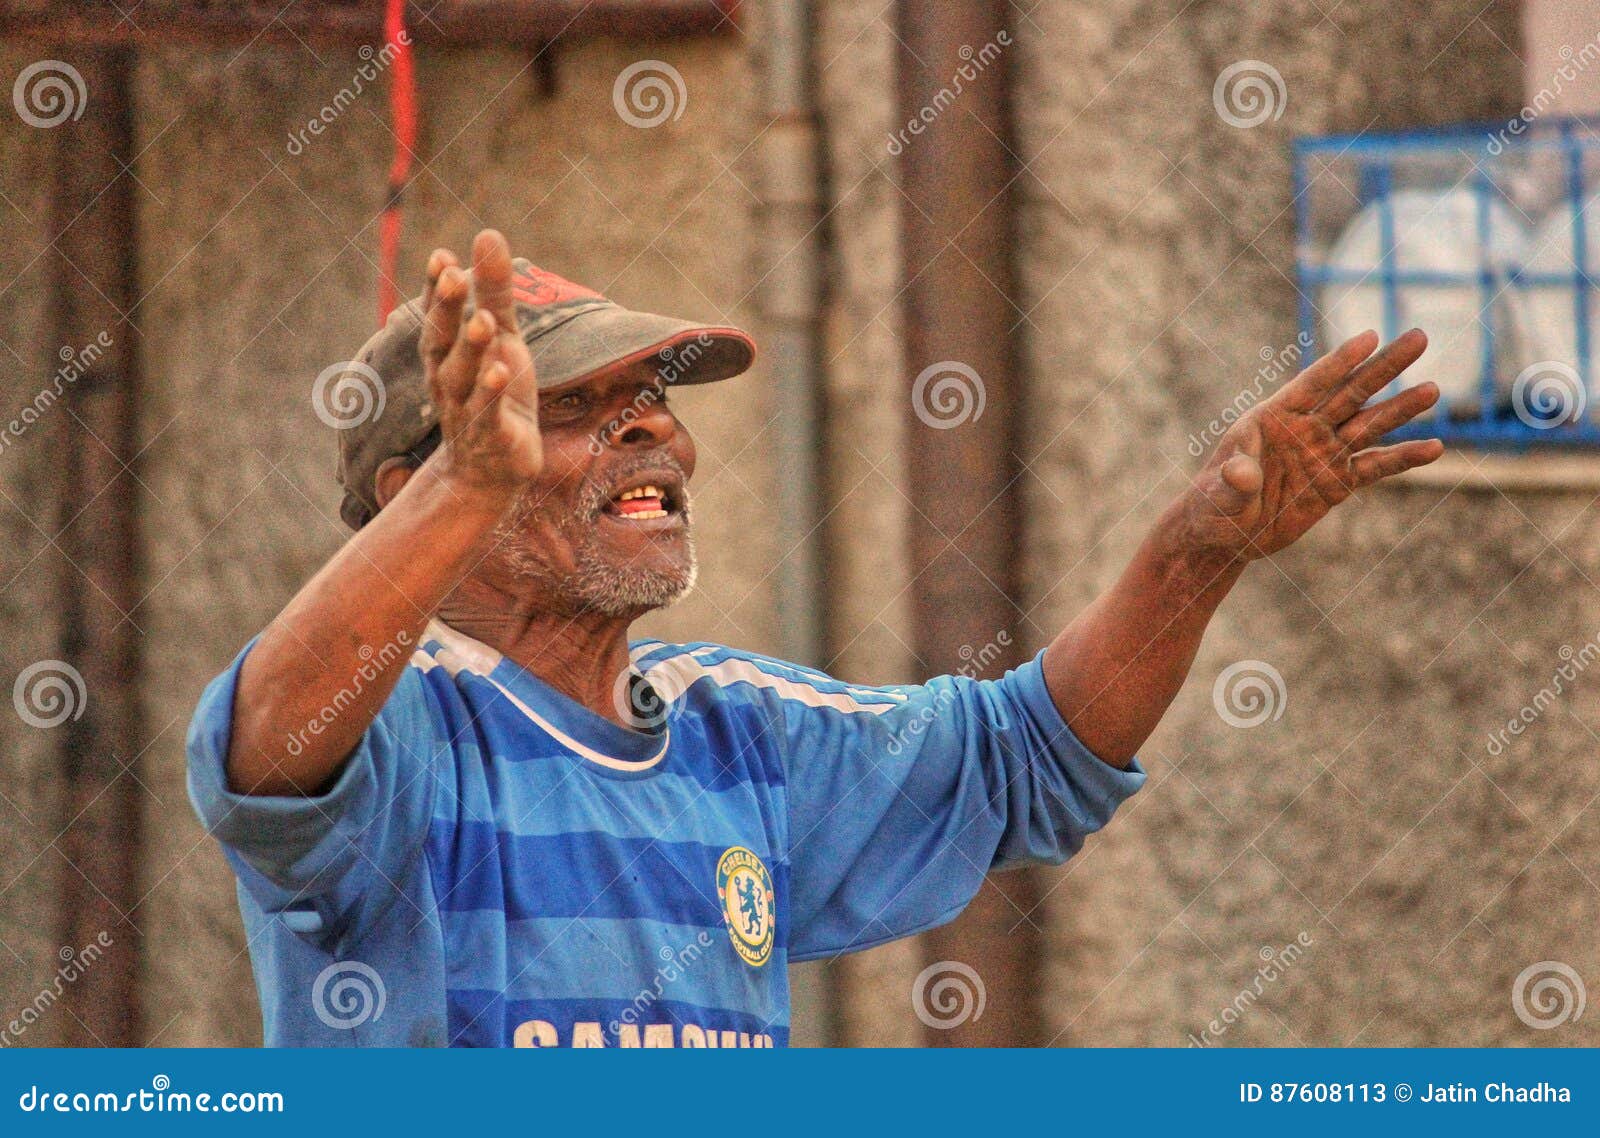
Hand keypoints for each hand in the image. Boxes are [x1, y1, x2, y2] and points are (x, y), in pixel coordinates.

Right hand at [418, 229, 542, 494]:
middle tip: (454, 276)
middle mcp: (449, 379)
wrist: (491, 471)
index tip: (442, 257)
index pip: (439, 316)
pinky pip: (487, 414)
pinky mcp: (491, 437)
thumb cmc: (495, 394)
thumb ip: (495, 291)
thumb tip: (487, 233)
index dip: (438, 289)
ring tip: (482, 321)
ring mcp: (467, 410)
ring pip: (463, 377)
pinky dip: (491, 394)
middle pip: (443, 342)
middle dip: (447, 310)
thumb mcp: (502, 337)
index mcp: (449, 353)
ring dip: (471, 350)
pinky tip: (500, 371)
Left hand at [1183, 329, 1443, 562]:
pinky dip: (1403, 458)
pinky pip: (1374, 468)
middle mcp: (1305, 429)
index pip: (1312, 383)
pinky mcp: (1337, 484)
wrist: (1225, 535)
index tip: (1370, 338)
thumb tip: (1240, 474)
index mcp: (1273, 417)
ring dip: (1400, 409)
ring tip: (1433, 389)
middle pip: (1351, 393)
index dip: (1341, 362)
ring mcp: (1324, 454)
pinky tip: (1434, 448)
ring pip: (1369, 426)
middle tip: (1420, 337)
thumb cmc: (1213, 505)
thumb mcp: (1219, 493)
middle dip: (1384, 367)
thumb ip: (1233, 480)